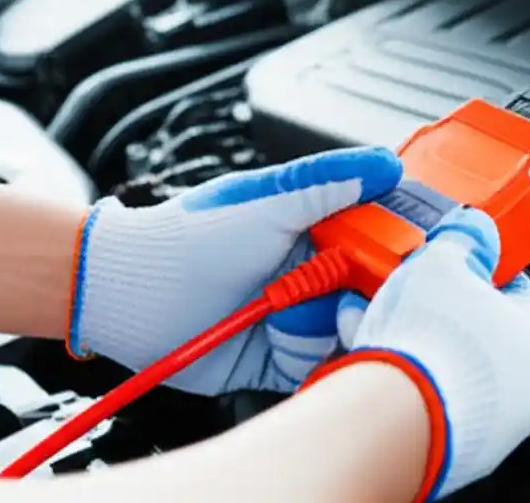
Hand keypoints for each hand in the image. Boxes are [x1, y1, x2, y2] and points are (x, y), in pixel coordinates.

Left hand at [69, 146, 402, 394]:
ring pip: (348, 330)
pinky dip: (305, 355)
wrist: (132, 293)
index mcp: (318, 230)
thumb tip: (385, 164)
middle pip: (372, 291)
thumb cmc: (192, 237)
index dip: (396, 249)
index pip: (379, 240)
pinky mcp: (280, 359)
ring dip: (323, 326)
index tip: (396, 254)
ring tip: (286, 314)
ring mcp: (298, 317)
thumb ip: (329, 180)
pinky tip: (279, 340)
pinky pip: (316, 365)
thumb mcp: (267, 199)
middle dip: (363, 296)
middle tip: (340, 293)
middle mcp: (313, 273)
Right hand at [311, 207, 529, 499]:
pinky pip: (435, 403)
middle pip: (485, 334)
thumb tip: (476, 227)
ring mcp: (497, 424)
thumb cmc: (431, 341)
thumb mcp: (443, 261)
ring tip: (379, 325)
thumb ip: (464, 239)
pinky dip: (411, 383)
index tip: (457, 268)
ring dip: (423, 347)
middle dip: (445, 313)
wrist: (398, 422)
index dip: (482, 274)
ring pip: (456, 370)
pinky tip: (377, 363)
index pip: (518, 291)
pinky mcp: (460, 451)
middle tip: (412, 298)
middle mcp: (528, 385)